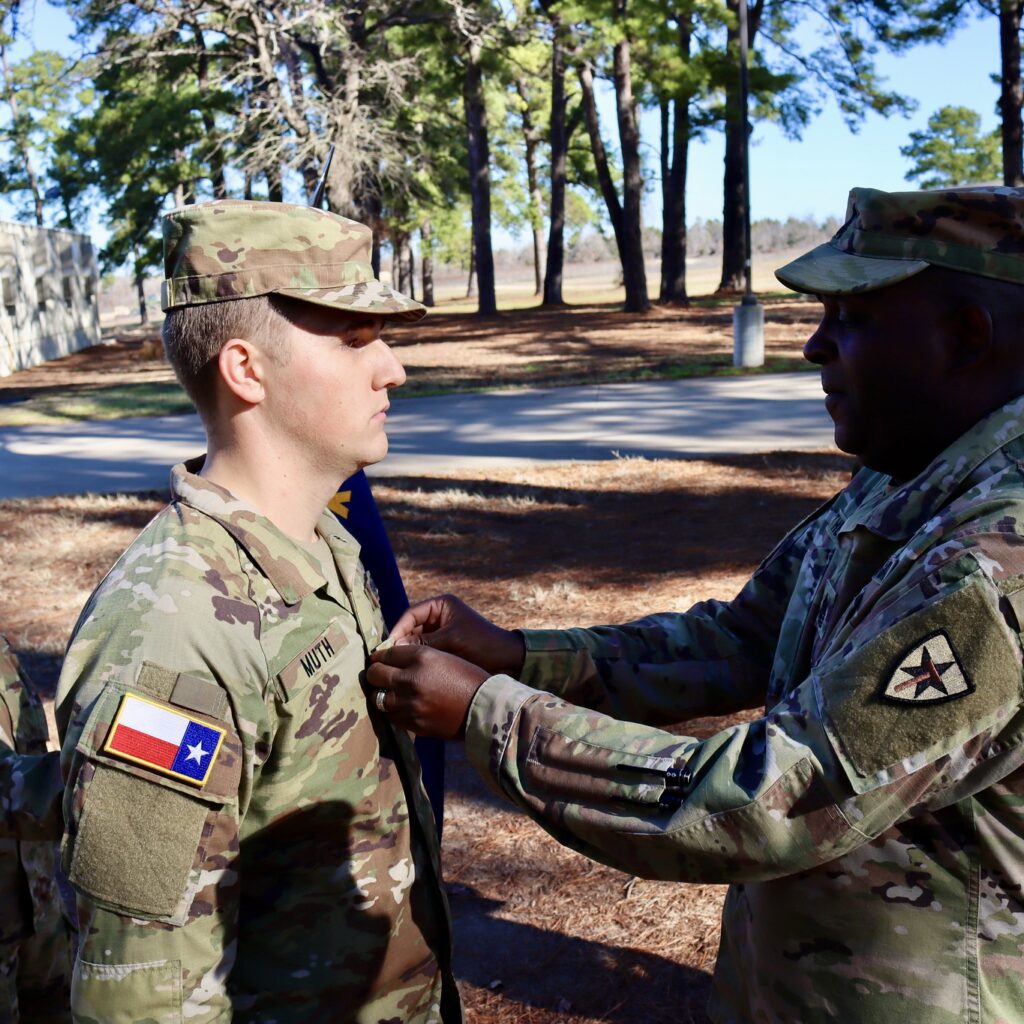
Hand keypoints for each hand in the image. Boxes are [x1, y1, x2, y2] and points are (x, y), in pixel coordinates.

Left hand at [367, 644, 488, 739]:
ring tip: (390, 692)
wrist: (484, 709)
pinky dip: (393, 710)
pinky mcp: (412, 723)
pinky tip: (402, 706)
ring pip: (377, 697)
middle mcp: (410, 679)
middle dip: (376, 673)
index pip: (387, 653)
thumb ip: (417, 656)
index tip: (382, 659)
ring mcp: (409, 704)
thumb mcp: (443, 657)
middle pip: (375, 674)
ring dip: (382, 693)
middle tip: (381, 675)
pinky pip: (390, 716)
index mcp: (421, 657)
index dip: (382, 656)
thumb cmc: (468, 678)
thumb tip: (391, 658)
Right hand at [388, 594, 525, 676]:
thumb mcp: (451, 641)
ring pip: (416, 641)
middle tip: (388, 660)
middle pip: (411, 628)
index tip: (388, 647)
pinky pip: (425, 651)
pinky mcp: (444, 646)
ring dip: (408, 653)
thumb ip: (422, 643)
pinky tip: (410, 671)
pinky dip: (418, 659)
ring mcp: (441, 631)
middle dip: (401, 643)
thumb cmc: (482, 644)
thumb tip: (393, 649)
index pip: (411, 614)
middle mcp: (439, 615)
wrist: (508, 659)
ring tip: (397, 667)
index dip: (398, 630)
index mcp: (442, 605)